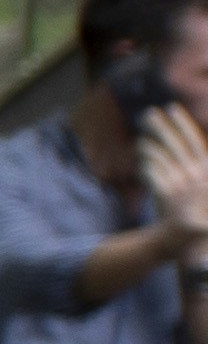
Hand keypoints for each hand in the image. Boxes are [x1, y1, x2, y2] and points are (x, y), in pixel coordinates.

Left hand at [143, 101, 207, 241]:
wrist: (185, 236)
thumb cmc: (195, 209)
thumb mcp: (202, 183)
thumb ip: (197, 163)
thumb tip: (192, 146)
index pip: (196, 140)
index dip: (183, 122)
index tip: (172, 107)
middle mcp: (196, 174)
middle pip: (175, 143)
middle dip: (161, 125)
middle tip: (148, 113)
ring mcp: (181, 183)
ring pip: (159, 155)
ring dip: (148, 144)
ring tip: (142, 140)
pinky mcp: (165, 193)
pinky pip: (150, 170)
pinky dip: (144, 162)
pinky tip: (141, 159)